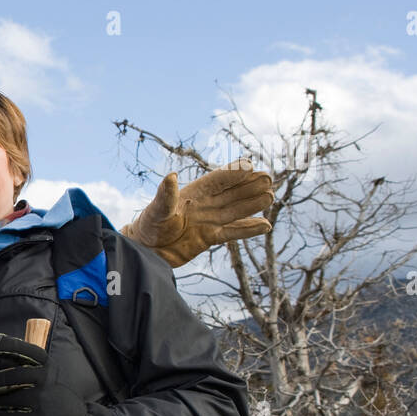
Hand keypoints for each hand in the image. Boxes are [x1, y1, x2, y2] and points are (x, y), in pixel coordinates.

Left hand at [121, 158, 273, 267]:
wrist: (146, 251)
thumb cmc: (148, 226)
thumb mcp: (156, 210)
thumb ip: (166, 195)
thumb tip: (170, 177)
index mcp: (192, 193)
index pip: (216, 180)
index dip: (232, 172)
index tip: (249, 164)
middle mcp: (204, 205)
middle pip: (231, 193)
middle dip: (249, 185)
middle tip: (268, 177)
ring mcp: (208, 221)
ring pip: (235, 211)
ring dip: (252, 204)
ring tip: (270, 196)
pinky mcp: (209, 238)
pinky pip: (233, 232)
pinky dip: (248, 229)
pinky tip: (265, 225)